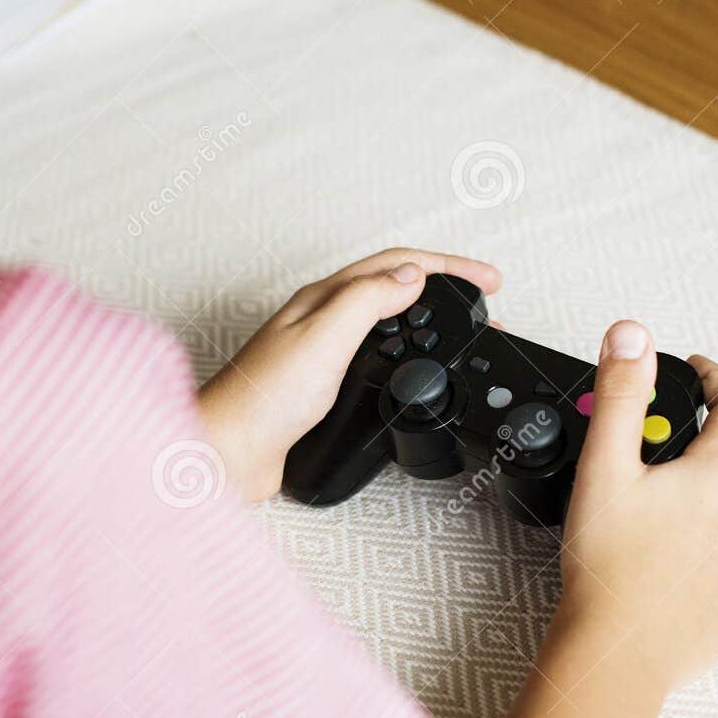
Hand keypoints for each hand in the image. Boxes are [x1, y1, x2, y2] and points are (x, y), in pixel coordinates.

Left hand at [196, 248, 500, 501]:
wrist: (228, 453)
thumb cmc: (263, 400)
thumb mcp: (324, 337)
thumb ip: (368, 300)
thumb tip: (411, 275)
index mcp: (324, 297)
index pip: (397, 264)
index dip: (448, 266)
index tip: (488, 279)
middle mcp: (322, 318)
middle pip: (395, 285)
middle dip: (444, 285)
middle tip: (484, 297)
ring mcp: (322, 351)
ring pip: (388, 320)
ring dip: (429, 317)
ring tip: (462, 326)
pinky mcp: (322, 385)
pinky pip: (375, 355)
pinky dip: (407, 352)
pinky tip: (414, 367)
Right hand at [560, 320, 717, 692]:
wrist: (619, 656)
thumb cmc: (609, 569)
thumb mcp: (604, 468)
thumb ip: (621, 395)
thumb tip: (633, 335)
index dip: (714, 379)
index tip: (694, 373)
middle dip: (687, 452)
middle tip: (634, 468)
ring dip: (694, 503)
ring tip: (641, 523)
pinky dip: (699, 549)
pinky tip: (657, 564)